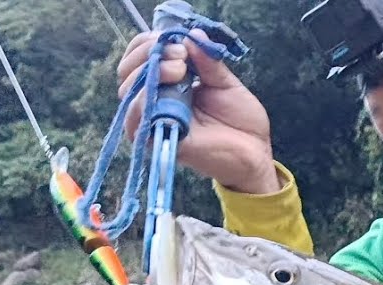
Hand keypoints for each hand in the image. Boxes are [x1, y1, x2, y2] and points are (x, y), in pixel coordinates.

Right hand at [116, 29, 281, 193]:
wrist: (255, 150)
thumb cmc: (240, 119)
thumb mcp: (225, 81)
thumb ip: (206, 60)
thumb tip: (190, 35)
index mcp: (168, 84)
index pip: (139, 58)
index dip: (148, 43)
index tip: (175, 40)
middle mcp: (156, 101)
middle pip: (127, 72)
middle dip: (149, 53)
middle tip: (180, 55)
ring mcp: (155, 120)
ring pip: (127, 92)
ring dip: (149, 71)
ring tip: (180, 68)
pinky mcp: (157, 139)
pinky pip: (136, 118)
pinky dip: (145, 98)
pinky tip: (167, 86)